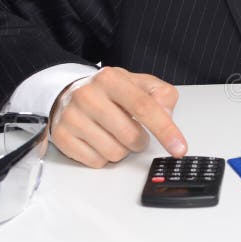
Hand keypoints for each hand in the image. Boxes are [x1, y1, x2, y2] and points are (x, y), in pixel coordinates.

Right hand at [49, 67, 187, 167]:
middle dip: (140, 140)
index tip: (179, 147)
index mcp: (110, 79)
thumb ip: (162, 95)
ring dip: (122, 149)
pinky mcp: (61, 137)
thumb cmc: (110, 92)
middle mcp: (87, 95)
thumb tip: (167, 115)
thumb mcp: (140, 84)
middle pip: (130, 135)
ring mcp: (71, 117)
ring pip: (114, 153)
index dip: (165, 130)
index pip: (144, 107)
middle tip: (133, 130)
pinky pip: (96, 162)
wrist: (69, 93)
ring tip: (114, 133)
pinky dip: (104, 156)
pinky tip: (99, 140)